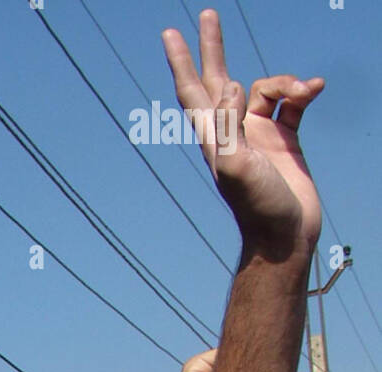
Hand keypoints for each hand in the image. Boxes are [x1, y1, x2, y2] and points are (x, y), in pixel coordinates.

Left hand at [162, 9, 321, 254]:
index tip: (171, 33)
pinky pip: (292, 103)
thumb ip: (229, 125)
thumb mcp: (237, 166)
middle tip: (208, 14)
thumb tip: (229, 85)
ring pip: (265, 88)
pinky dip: (303, 92)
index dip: (181, 62)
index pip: (192, 91)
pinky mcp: (285, 140)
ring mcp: (259, 134)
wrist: (285, 235)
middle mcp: (233, 131)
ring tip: (302, 93)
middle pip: (218, 79)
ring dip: (284, 82)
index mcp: (214, 136)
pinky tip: (314, 89)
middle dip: (213, 47)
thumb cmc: (258, 206)